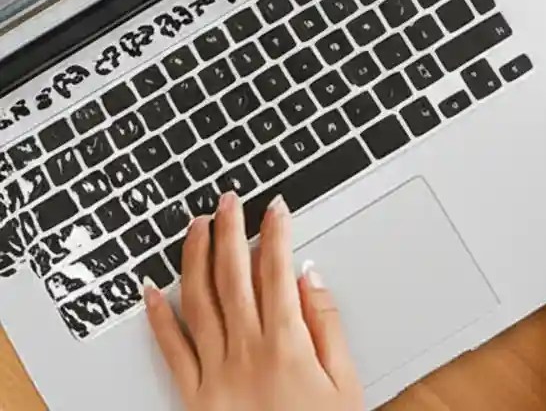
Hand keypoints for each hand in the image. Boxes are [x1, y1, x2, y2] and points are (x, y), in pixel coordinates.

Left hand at [143, 193, 361, 410]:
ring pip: (198, 302)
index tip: (275, 207)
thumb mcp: (346, 382)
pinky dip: (157, 316)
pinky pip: (170, 348)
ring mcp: (216, 372)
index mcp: (287, 344)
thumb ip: (328, 325)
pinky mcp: (194, 395)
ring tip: (195, 227)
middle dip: (230, 232)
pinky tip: (151, 289)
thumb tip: (309, 277)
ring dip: (194, 258)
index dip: (275, 234)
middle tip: (228, 202)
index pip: (276, 272)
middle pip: (233, 277)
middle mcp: (246, 351)